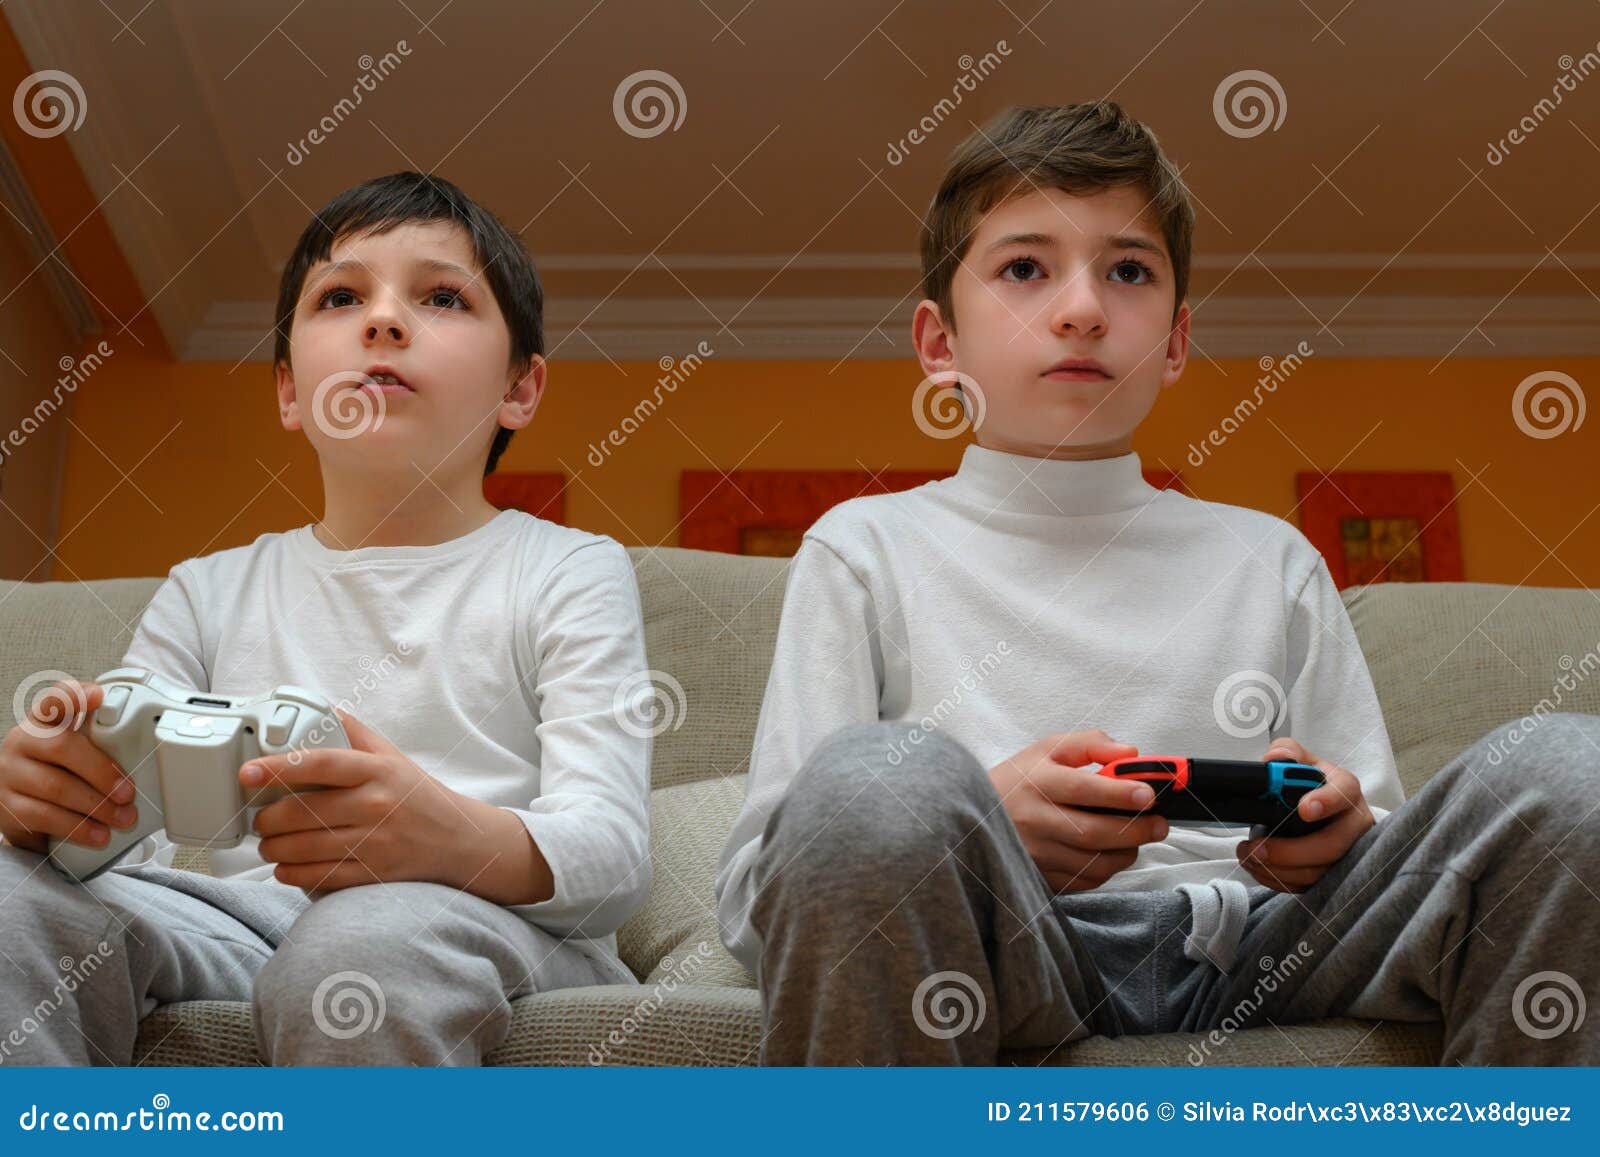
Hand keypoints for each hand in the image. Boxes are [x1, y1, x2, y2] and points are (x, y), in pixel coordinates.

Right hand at [0, 680, 137, 853]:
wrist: (19, 805)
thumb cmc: (59, 771)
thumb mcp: (75, 750)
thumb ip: (100, 743)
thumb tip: (148, 757)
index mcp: (43, 721)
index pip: (56, 699)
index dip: (75, 695)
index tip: (99, 695)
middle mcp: (23, 741)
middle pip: (62, 747)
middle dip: (102, 772)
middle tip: (128, 793)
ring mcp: (10, 773)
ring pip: (55, 787)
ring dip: (96, 806)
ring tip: (122, 818)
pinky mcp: (6, 805)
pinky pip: (44, 816)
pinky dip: (77, 827)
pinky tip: (98, 834)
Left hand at [246, 709, 485, 891]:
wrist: (460, 840)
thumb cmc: (419, 795)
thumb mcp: (393, 756)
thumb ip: (355, 733)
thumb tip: (321, 709)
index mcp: (377, 771)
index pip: (320, 763)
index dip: (279, 767)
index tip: (248, 772)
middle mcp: (375, 805)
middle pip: (303, 812)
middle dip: (268, 819)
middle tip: (260, 818)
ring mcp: (375, 842)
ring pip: (305, 848)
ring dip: (274, 848)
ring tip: (268, 843)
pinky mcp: (373, 873)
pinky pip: (320, 877)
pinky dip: (292, 874)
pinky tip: (284, 867)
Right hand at [988, 729, 1168, 892]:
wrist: (977, 816)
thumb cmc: (1020, 779)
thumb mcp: (1049, 749)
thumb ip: (1091, 744)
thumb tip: (1130, 754)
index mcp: (1037, 783)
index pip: (1082, 789)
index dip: (1120, 793)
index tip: (1148, 795)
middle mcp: (1034, 820)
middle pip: (1094, 832)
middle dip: (1136, 829)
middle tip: (1159, 824)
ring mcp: (1036, 853)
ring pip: (1095, 862)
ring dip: (1127, 851)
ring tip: (1136, 837)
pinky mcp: (1041, 877)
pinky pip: (1086, 880)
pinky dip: (1108, 868)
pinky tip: (1111, 851)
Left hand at [1237, 736, 1372, 891]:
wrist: (1323, 808)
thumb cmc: (1313, 783)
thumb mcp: (1301, 760)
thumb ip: (1287, 751)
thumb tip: (1275, 759)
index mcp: (1346, 790)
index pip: (1343, 795)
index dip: (1326, 802)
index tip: (1303, 809)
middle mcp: (1354, 823)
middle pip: (1332, 846)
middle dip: (1290, 852)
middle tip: (1257, 848)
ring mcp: (1348, 853)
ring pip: (1319, 872)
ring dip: (1279, 869)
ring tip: (1249, 856)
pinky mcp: (1335, 874)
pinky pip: (1309, 885)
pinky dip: (1279, 880)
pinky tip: (1259, 868)